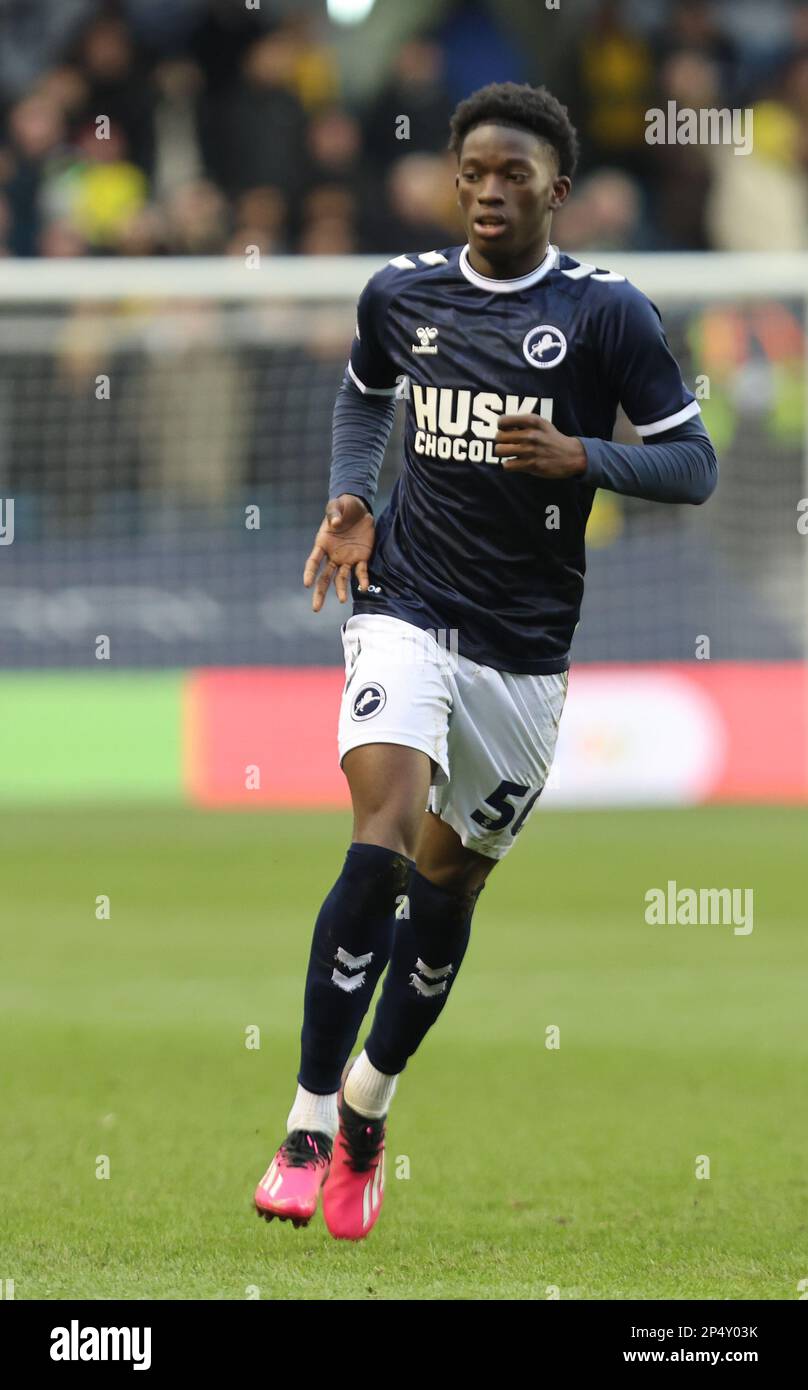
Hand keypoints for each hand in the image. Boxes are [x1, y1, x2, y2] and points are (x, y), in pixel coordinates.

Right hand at [303, 494, 374, 612]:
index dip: (310, 573)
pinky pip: (361, 572)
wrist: (359, 507)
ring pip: (341, 578)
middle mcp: (333, 555)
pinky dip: (362, 580)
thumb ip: (334, 513)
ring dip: (341, 589)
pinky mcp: (361, 557)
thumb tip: (334, 524)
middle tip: (315, 608)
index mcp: (322, 544)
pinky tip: (363, 588)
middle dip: (319, 592)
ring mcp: (346, 558)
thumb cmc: (343, 506)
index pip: (313, 562)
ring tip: (341, 600)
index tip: (307, 584)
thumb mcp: (336, 505)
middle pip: (324, 577)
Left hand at [494, 414, 586, 479]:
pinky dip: (509, 465)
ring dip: (503, 453)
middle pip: (498, 437)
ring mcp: (530, 450)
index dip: (501, 427)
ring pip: (500, 451)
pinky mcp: (531, 465)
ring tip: (509, 453)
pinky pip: (507, 465)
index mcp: (532, 421)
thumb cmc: (552, 439)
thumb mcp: (541, 424)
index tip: (505, 430)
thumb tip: (502, 427)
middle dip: (501, 441)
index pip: (503, 421)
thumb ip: (523, 423)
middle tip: (507, 444)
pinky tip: (515, 463)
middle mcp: (530, 434)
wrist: (571, 456)